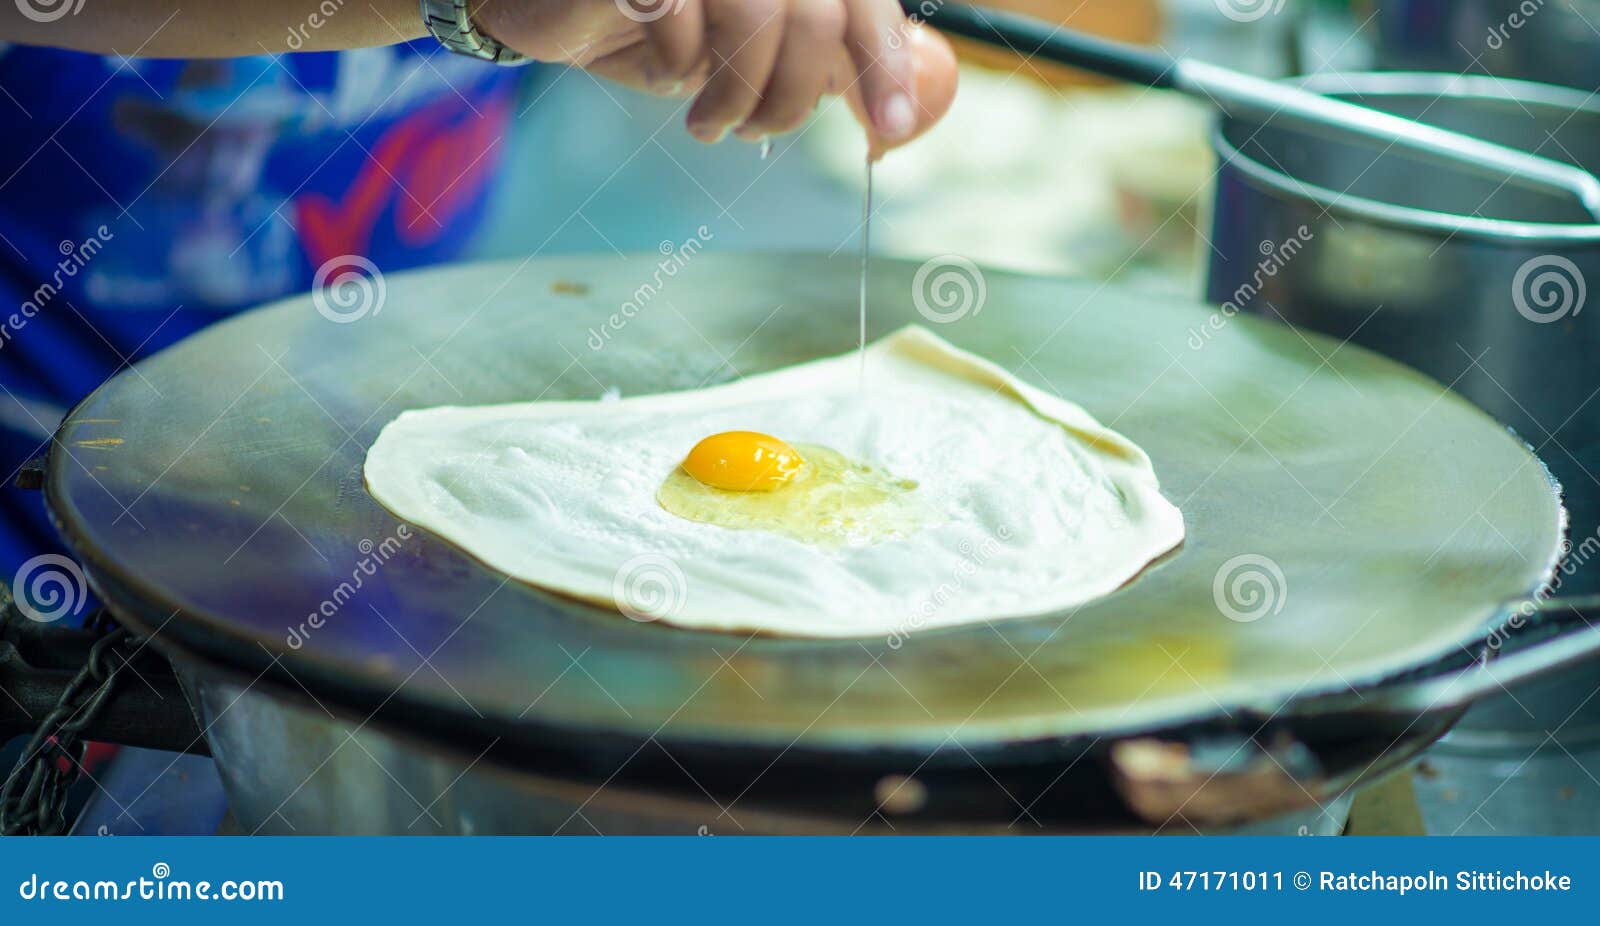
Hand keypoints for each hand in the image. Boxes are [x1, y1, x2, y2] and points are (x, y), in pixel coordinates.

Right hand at [475, 0, 957, 155]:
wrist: (545, 3)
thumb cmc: (657, 26)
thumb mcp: (749, 48)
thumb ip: (817, 58)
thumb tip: (893, 108)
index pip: (861, 0)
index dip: (884, 65)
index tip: (888, 132)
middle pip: (818, 18)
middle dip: (792, 100)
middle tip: (757, 135)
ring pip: (759, 20)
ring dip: (736, 97)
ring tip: (708, 125)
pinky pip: (685, 24)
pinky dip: (677, 68)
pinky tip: (658, 70)